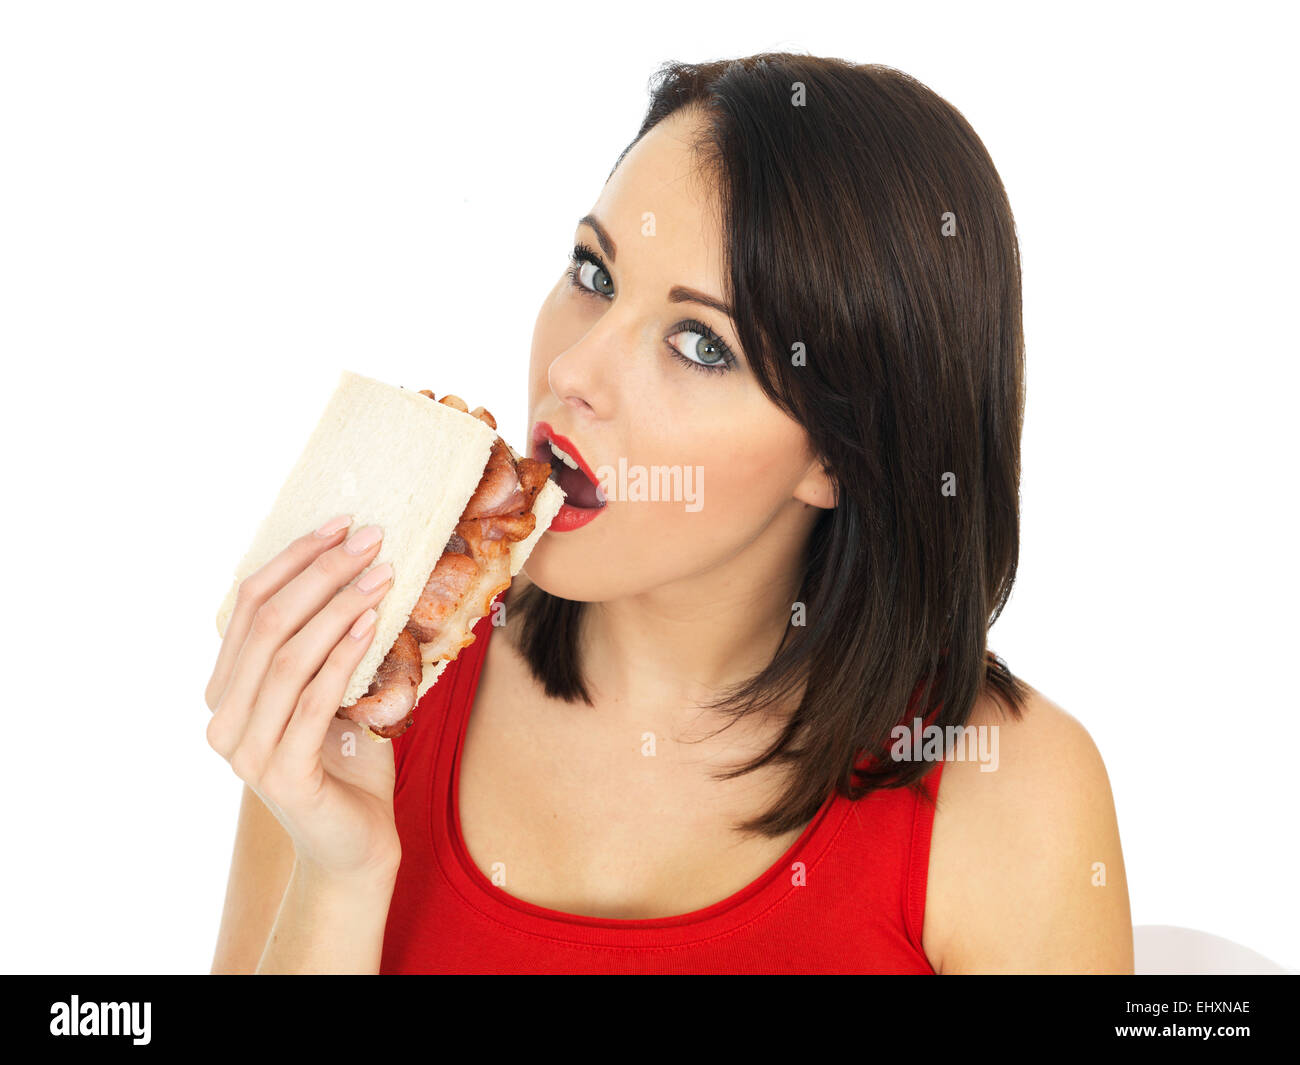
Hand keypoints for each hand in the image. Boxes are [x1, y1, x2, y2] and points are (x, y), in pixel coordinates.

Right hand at [206, 516, 402, 883]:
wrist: (357, 842)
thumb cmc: (347, 762)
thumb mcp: (330, 690)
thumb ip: (323, 644)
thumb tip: (357, 566)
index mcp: (225, 690)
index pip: (249, 605)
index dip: (295, 559)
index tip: (341, 524)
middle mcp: (222, 718)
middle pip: (267, 624)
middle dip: (321, 573)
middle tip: (370, 540)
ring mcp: (245, 751)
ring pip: (288, 657)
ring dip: (338, 607)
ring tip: (381, 574)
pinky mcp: (280, 776)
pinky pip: (312, 701)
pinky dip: (343, 656)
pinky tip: (372, 623)